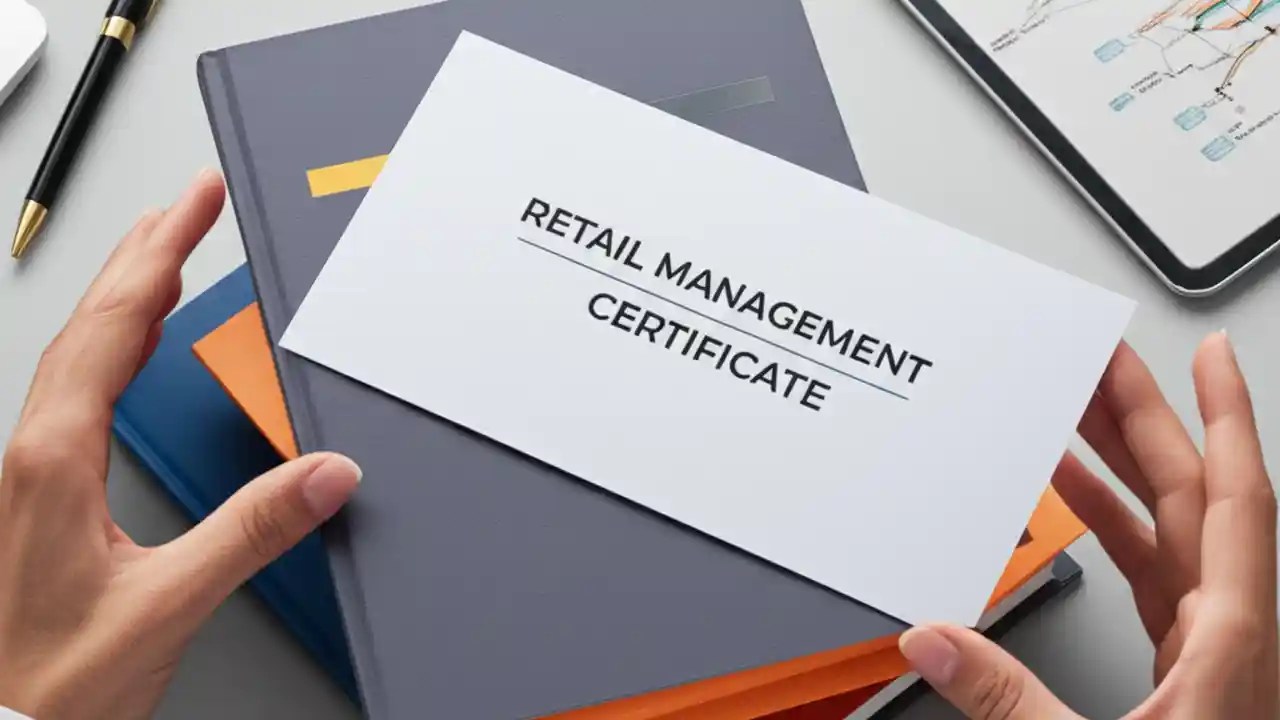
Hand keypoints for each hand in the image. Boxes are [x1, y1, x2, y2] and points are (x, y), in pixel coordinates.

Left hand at [0, 170, 360, 718]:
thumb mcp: (167, 604)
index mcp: (55, 459)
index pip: (111, 328)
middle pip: (91, 322)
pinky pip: (77, 387)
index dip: (158, 256)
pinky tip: (131, 341)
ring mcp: (31, 469)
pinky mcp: (41, 489)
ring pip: (79, 350)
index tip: (193, 205)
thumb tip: (324, 474)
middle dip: (145, 252)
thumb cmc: (55, 679)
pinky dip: (112, 343)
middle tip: (188, 203)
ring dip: (124, 291)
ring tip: (166, 249)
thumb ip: (250, 533)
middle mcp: (34, 452)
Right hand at [898, 334, 1277, 717]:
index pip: (1233, 498)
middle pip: (1191, 500)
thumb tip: (936, 638)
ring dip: (1124, 472)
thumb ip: (1009, 697)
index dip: (1224, 417)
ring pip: (1171, 534)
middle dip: (1145, 423)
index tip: (1211, 356)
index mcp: (1231, 641)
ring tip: (1072, 422)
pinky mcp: (1187, 673)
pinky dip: (1114, 531)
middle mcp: (1230, 635)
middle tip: (1100, 366)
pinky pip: (1154, 577)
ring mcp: (1211, 652)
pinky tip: (1076, 509)